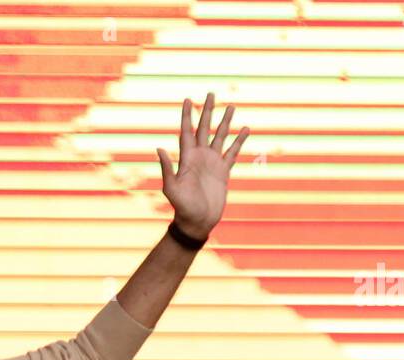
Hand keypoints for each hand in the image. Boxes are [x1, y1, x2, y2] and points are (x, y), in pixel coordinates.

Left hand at [156, 93, 249, 240]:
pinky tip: (245, 129)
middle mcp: (200, 157)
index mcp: (187, 158)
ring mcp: (212, 163)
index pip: (187, 131)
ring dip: (225, 122)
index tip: (188, 99)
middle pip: (205, 128)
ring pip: (220, 137)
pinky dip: (239, 141)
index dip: (187, 116)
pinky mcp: (223, 171)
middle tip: (211, 93)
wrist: (197, 221)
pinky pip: (232, 152)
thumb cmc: (182, 207)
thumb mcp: (171, 188)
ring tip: (231, 106)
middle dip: (208, 111)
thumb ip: (167, 168)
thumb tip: (159, 148)